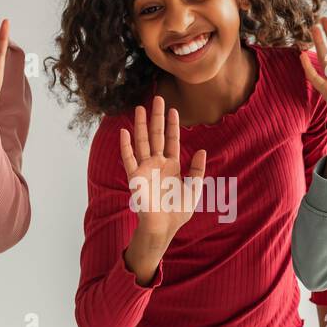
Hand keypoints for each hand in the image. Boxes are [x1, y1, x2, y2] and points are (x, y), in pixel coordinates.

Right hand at [120, 95, 206, 241]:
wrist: (164, 228)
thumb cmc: (178, 211)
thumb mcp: (194, 189)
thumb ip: (197, 170)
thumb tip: (201, 151)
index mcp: (172, 166)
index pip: (172, 140)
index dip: (173, 126)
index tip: (174, 110)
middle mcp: (157, 164)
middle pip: (156, 136)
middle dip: (157, 118)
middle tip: (158, 98)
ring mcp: (145, 169)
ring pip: (142, 142)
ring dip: (141, 126)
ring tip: (140, 108)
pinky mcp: (135, 178)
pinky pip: (129, 159)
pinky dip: (126, 146)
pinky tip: (124, 132)